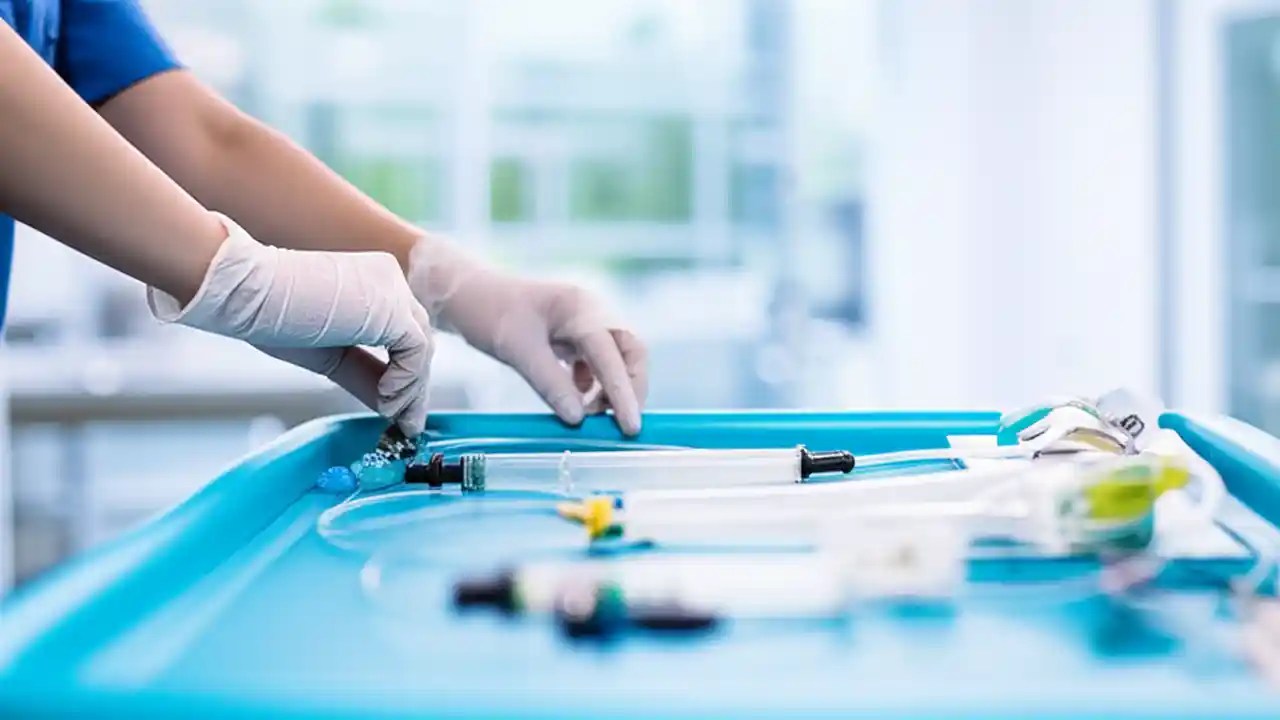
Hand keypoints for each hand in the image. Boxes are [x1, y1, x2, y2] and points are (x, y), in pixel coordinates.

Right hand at [148, 213, 432, 434]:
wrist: (247, 291)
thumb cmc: (270, 316)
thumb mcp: (328, 353)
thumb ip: (363, 373)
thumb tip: (390, 408)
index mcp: (371, 282)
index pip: (401, 334)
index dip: (404, 374)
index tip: (398, 408)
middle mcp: (388, 280)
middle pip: (417, 340)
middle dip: (415, 386)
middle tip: (407, 423)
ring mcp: (392, 291)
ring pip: (422, 348)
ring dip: (411, 390)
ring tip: (392, 415)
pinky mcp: (393, 309)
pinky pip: (416, 351)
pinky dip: (406, 382)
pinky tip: (385, 400)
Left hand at [407, 236, 646, 435]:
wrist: (464, 293)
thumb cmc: (488, 313)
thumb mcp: (517, 351)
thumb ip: (551, 384)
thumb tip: (579, 419)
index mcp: (579, 308)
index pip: (611, 354)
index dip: (623, 392)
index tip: (630, 426)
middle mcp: (590, 311)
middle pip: (630, 351)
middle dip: (631, 387)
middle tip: (623, 422)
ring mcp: (583, 322)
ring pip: (616, 358)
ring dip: (612, 388)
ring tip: (592, 415)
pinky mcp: (572, 334)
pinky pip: (596, 362)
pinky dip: (594, 385)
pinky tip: (578, 400)